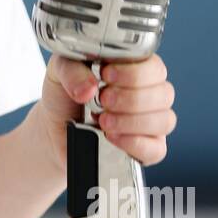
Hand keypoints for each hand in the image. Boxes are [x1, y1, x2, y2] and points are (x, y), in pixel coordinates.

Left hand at [38, 52, 176, 172]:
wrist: (53, 128)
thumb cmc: (64, 95)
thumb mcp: (60, 72)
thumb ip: (72, 71)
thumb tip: (90, 88)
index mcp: (133, 69)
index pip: (154, 67)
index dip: (134, 73)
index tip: (107, 75)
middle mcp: (147, 94)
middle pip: (164, 94)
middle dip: (131, 98)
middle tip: (103, 100)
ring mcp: (149, 123)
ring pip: (164, 121)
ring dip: (132, 121)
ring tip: (103, 121)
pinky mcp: (145, 149)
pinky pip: (157, 149)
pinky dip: (135, 143)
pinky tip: (112, 137)